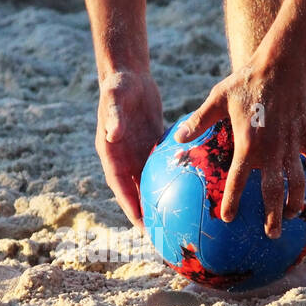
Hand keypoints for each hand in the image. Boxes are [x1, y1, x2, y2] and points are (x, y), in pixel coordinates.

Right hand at [95, 69, 163, 229]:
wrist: (128, 72)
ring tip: (179, 218)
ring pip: (151, 180)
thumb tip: (113, 135)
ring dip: (162, 198)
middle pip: (135, 191)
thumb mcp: (114, 100)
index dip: (130, 207)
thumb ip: (113, 118)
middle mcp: (124, 157)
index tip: (141, 226)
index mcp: (111, 153)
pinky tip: (195, 186)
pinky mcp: (152, 143)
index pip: (120, 186)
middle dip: (146, 213)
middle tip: (162, 233)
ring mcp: (138, 151)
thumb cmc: (118, 85)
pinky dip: (175, 176)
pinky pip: (164, 164)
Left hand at [175, 53, 305, 237]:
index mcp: (248, 146)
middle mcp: (272, 150)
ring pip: (299, 180)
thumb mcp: (217, 98)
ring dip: (297, 200)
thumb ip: (199, 122)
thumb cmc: (245, 80)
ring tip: (294, 214)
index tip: (228, 219)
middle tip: (271, 234)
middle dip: (274, 216)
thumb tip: (176, 138)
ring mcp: (292, 143)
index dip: (232, 202)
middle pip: (275, 192)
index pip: (238, 182)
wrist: (282, 62)